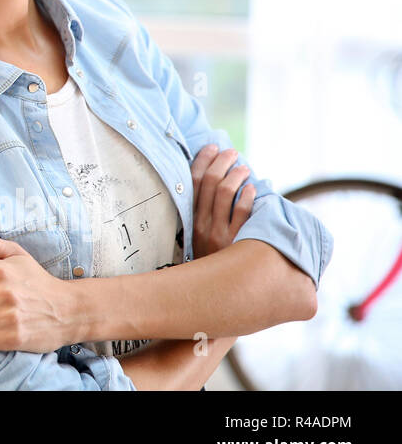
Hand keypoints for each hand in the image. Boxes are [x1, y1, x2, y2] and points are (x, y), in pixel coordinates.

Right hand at [190, 144, 255, 258]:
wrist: (214, 295)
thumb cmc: (210, 263)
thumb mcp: (199, 239)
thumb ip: (204, 215)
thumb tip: (217, 186)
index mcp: (190, 220)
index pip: (194, 182)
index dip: (203, 161)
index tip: (211, 147)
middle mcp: (202, 224)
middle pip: (210, 182)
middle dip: (221, 162)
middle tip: (231, 152)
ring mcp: (220, 233)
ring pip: (226, 193)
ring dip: (236, 175)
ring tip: (243, 168)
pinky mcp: (238, 243)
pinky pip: (243, 214)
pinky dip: (247, 197)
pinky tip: (252, 189)